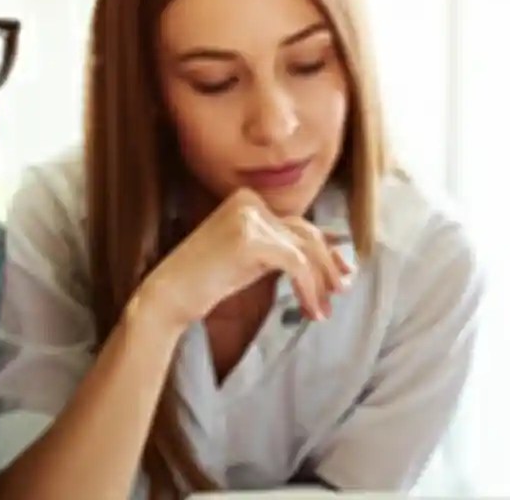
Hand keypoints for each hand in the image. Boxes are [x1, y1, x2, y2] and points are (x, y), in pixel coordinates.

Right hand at [135, 188, 351, 331]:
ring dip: (320, 282)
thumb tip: (328, 249)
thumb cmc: (208, 280)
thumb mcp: (252, 255)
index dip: (324, 250)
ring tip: (324, 308)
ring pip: (305, 250)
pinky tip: (311, 310)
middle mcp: (250, 202)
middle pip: (306, 233)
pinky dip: (308, 289)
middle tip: (341, 290)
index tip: (340, 272)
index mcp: (248, 199)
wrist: (168, 295)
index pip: (299, 224)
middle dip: (328, 264)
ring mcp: (249, 218)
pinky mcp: (250, 240)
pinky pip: (295, 265)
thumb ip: (282, 245)